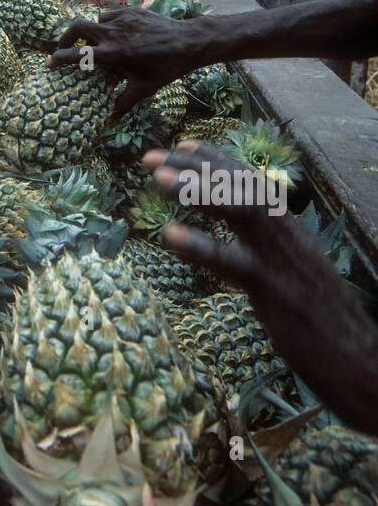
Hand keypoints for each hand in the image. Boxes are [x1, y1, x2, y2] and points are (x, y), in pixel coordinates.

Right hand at [51, 6, 202, 112]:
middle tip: (64, 47)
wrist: (189, 42)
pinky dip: (108, 24)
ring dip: (91, 32)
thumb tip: (110, 118)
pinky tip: (116, 34)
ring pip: (96, 21)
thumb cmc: (166, 68)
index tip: (49, 62)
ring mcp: (122, 19)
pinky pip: (111, 15)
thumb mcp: (144, 88)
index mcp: (113, 54)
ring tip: (96, 43)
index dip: (58, 58)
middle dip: (66, 37)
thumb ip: (123, 102)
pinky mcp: (132, 10)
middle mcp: (113, 33)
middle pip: (76, 27)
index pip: (76, 55)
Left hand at [145, 141, 377, 433]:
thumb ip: (270, 254)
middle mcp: (287, 236)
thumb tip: (243, 242)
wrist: (361, 361)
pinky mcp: (274, 291)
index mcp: (290, 231)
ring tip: (157, 179)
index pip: (250, 182)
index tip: (181, 144)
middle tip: (149, 158)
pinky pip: (232, 262)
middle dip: (193, 166)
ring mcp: (280, 261)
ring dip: (195, 190)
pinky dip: (199, 245)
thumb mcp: (296, 277)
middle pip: (239, 186)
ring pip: (238, 210)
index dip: (215, 159)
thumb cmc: (326, 325)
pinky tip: (168, 235)